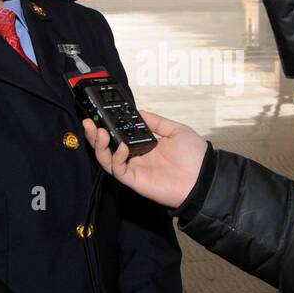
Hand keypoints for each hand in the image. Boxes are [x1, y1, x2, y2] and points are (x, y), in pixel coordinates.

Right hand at [82, 110, 207, 209]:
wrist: (204, 178)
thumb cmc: (196, 157)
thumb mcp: (176, 130)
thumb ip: (156, 121)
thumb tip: (140, 111)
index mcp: (144, 146)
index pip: (119, 135)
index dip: (107, 126)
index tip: (99, 114)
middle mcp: (136, 158)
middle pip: (107, 148)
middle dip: (95, 135)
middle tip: (89, 122)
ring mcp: (135, 170)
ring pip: (107, 159)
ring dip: (99, 146)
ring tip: (98, 132)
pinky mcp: (135, 181)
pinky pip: (118, 170)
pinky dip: (116, 158)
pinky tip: (121, 147)